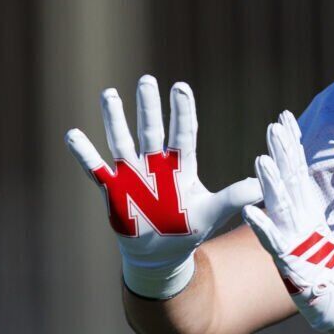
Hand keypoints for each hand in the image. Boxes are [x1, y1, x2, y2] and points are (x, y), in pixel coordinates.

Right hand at [66, 75, 261, 298]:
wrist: (160, 253)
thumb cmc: (187, 229)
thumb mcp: (212, 212)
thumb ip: (233, 197)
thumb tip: (261, 185)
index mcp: (180, 167)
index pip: (182, 134)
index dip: (182, 112)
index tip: (180, 87)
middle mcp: (155, 165)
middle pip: (151, 131)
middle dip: (148, 107)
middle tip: (146, 80)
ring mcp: (132, 175)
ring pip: (122, 141)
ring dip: (115, 119)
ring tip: (109, 93)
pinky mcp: (113, 190)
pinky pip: (95, 169)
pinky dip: (84, 154)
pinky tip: (73, 134)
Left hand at [243, 111, 333, 333]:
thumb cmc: (323, 267)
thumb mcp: (312, 231)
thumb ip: (303, 208)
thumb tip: (297, 184)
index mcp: (307, 210)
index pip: (298, 170)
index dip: (291, 144)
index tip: (284, 118)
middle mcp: (304, 220)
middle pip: (292, 180)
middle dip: (284, 152)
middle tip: (275, 125)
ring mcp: (298, 240)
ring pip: (283, 206)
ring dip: (272, 183)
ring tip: (261, 159)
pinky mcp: (290, 261)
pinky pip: (273, 242)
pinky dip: (262, 227)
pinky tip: (249, 212)